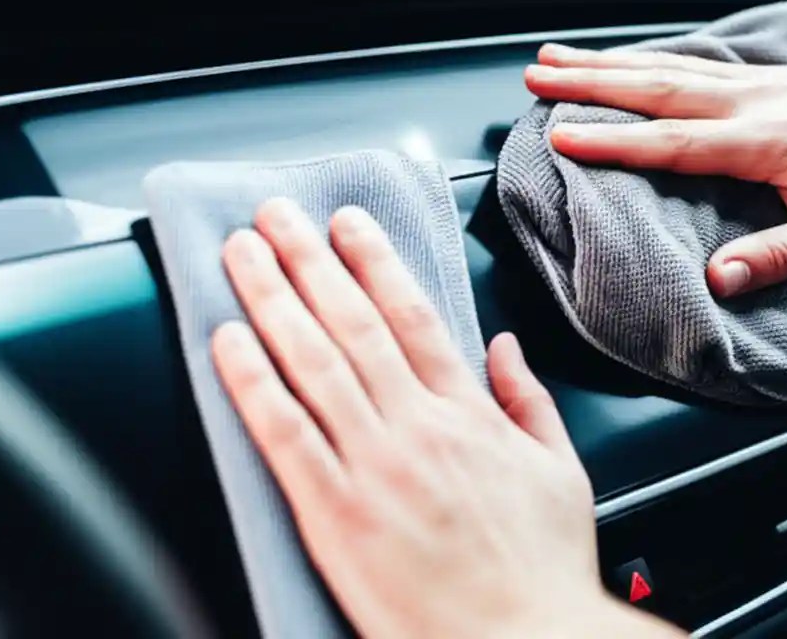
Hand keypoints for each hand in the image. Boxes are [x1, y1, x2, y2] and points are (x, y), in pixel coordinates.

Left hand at [211, 199, 681, 638]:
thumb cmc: (541, 571)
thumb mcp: (558, 472)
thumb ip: (526, 400)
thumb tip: (502, 347)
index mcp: (469, 415)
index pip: (412, 315)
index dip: (373, 261)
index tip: (347, 224)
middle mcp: (417, 428)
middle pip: (352, 323)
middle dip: (308, 260)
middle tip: (275, 216)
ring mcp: (373, 468)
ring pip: (312, 363)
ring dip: (271, 299)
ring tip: (242, 254)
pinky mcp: (334, 516)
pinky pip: (284, 434)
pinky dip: (252, 382)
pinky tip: (228, 341)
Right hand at [525, 43, 786, 295]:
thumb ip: (781, 257)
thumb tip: (717, 279)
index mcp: (766, 143)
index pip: (673, 142)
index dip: (613, 140)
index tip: (560, 135)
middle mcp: (755, 103)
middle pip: (657, 88)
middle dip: (590, 82)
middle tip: (536, 75)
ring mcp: (762, 85)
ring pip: (671, 69)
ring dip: (611, 62)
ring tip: (560, 57)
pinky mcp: (772, 81)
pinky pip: (698, 65)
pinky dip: (652, 59)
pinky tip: (630, 60)